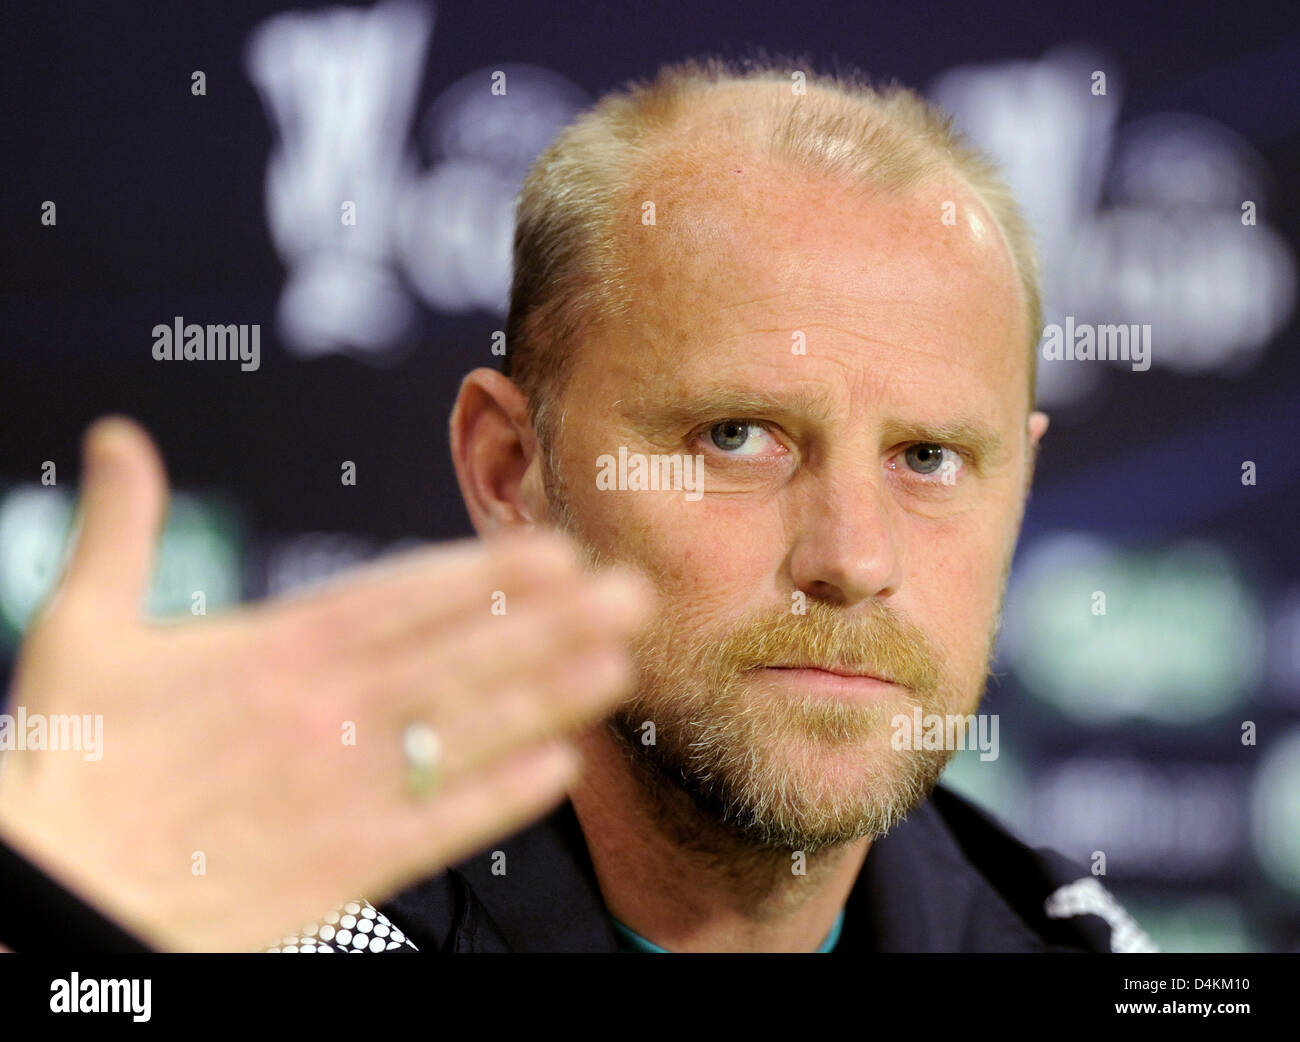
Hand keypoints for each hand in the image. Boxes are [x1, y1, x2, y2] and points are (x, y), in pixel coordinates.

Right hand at [0, 416, 652, 950]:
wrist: (52, 895)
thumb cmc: (70, 763)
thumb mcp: (79, 630)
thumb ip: (120, 530)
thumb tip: (116, 440)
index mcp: (274, 652)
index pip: (404, 598)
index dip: (489, 574)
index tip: (558, 551)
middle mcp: (323, 714)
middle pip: (461, 658)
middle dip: (553, 623)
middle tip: (634, 593)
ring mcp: (341, 789)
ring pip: (467, 732)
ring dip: (552, 697)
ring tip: (620, 666)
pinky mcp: (342, 864)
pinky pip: (439, 825)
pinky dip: (504, 797)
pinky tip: (563, 770)